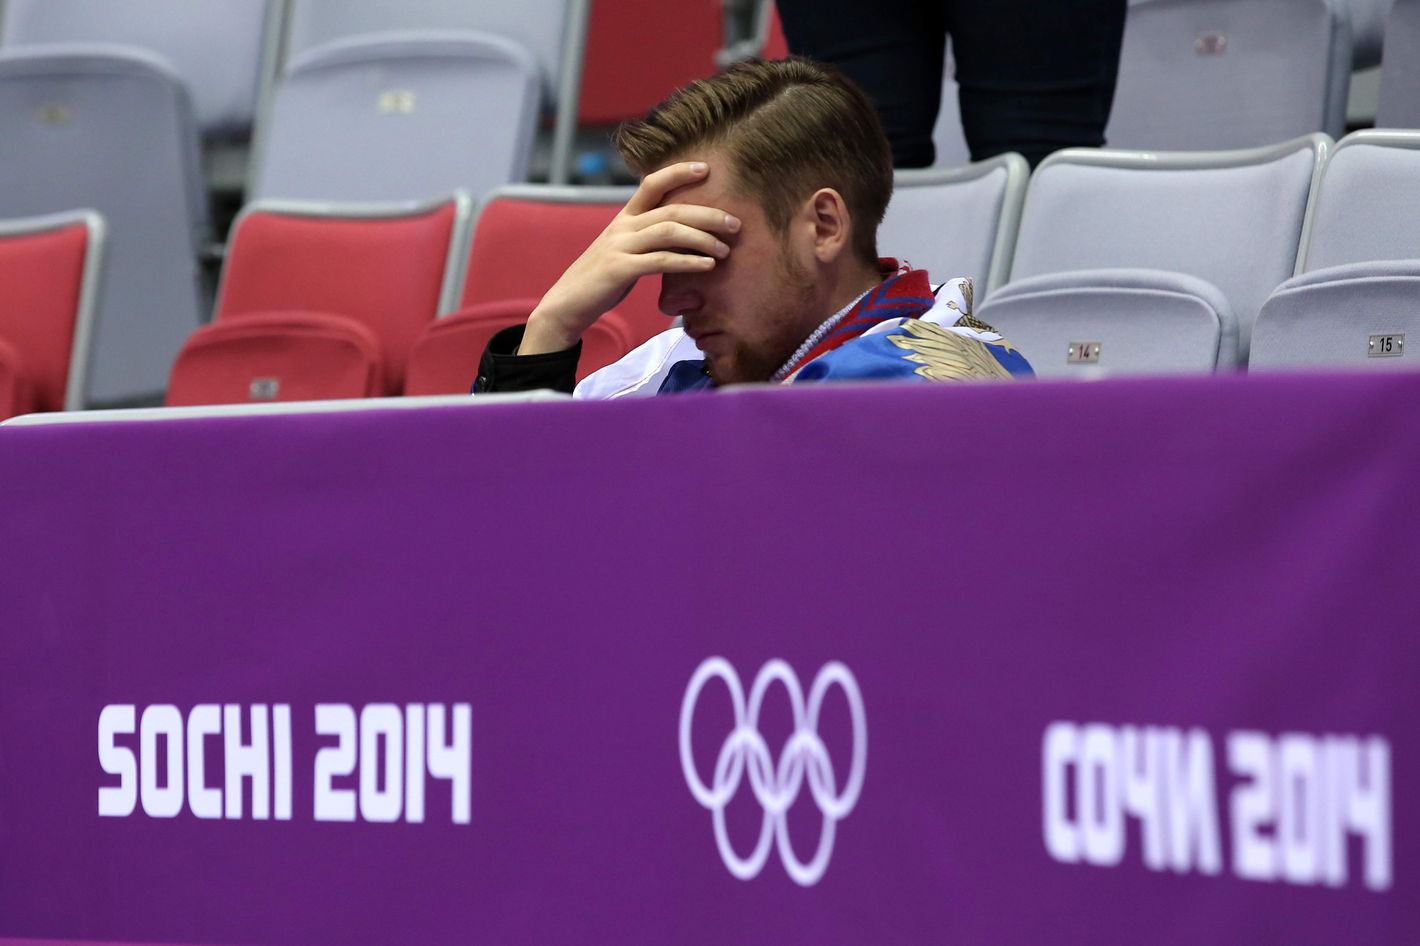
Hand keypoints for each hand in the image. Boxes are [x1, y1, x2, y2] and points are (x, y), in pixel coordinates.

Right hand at [519, 162, 741, 353]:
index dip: (678, 172)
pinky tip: (707, 266)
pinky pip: (661, 260)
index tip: (706, 168)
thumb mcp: (626, 253)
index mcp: (624, 218)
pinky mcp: (620, 269)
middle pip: (672, 209)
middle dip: (708, 214)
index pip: (652, 184)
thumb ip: (650, 241)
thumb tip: (686, 239)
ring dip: (703, 239)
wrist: (568, 305)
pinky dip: (688, 261)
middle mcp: (623, 226)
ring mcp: (620, 246)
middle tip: (735, 223)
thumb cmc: (602, 281)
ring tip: (725, 250)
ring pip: (669, 231)